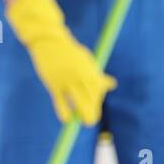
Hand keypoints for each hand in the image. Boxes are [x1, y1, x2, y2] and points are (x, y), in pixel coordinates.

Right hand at [6, 0, 114, 125]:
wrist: (50, 41)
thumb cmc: (70, 53)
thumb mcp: (86, 62)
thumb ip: (98, 76)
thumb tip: (113, 85)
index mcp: (89, 70)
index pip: (97, 91)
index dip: (97, 102)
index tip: (93, 107)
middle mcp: (80, 76)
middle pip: (90, 98)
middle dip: (92, 112)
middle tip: (90, 120)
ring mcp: (67, 81)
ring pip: (78, 102)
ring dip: (83, 114)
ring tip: (85, 122)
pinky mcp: (54, 85)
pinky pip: (61, 103)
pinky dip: (65, 113)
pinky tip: (67, 119)